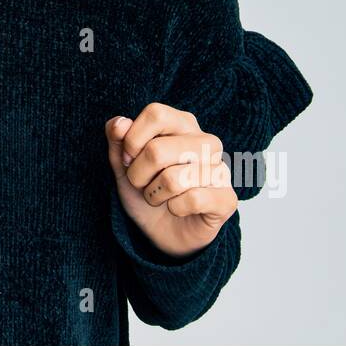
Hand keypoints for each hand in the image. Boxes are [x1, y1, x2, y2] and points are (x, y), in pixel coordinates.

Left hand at [105, 103, 237, 258]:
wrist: (164, 232)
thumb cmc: (147, 190)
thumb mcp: (123, 165)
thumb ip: (118, 139)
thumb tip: (119, 123)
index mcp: (183, 123)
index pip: (156, 114)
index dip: (132, 140)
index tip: (127, 159)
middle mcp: (207, 141)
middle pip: (157, 150)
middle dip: (138, 175)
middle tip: (143, 184)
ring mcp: (220, 169)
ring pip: (173, 178)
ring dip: (154, 194)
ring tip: (159, 197)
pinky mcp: (227, 198)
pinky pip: (193, 199)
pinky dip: (175, 208)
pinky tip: (178, 209)